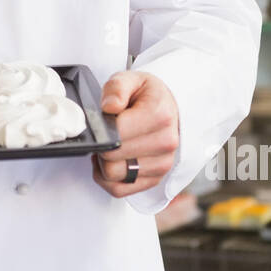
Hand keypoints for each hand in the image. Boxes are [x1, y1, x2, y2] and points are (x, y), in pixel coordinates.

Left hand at [92, 70, 178, 197]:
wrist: (169, 108)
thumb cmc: (147, 95)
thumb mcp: (131, 79)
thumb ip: (116, 88)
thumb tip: (110, 107)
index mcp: (159, 115)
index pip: (116, 135)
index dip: (101, 130)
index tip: (103, 121)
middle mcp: (165, 143)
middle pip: (112, 158)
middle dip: (101, 146)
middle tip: (105, 134)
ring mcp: (162, 164)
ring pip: (114, 176)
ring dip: (103, 163)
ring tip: (109, 146)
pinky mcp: (155, 179)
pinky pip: (119, 190)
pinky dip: (107, 179)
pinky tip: (111, 161)